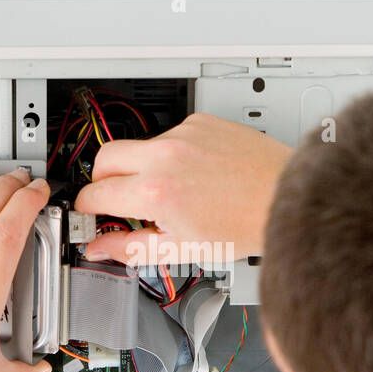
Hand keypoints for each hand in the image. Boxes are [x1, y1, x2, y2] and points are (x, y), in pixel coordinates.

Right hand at [74, 113, 291, 264]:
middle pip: (103, 158)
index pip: (95, 193)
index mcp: (156, 191)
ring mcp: (183, 134)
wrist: (285, 196)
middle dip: (101, 180)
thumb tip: (100, 249)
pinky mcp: (200, 121)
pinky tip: (192, 173)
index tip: (90, 214)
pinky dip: (170, 154)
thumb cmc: (245, 224)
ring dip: (140, 168)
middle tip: (115, 199)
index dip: (87, 209)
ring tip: (169, 191)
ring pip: (138, 147)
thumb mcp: (182, 250)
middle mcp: (165, 156)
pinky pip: (168, 135)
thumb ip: (132, 248)